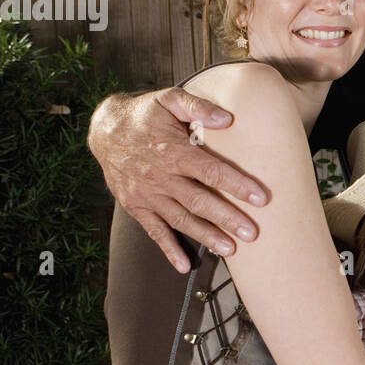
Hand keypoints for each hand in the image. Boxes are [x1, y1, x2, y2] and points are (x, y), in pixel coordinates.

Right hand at [88, 88, 268, 272]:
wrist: (104, 129)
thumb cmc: (145, 114)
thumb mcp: (169, 99)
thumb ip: (198, 106)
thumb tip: (227, 119)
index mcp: (173, 151)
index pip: (210, 171)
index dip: (236, 185)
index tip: (260, 198)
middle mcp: (160, 176)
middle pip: (199, 201)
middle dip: (227, 218)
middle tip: (252, 233)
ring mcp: (147, 194)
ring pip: (180, 220)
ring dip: (205, 236)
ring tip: (230, 250)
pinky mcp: (136, 206)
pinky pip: (153, 231)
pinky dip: (168, 249)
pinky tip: (183, 265)